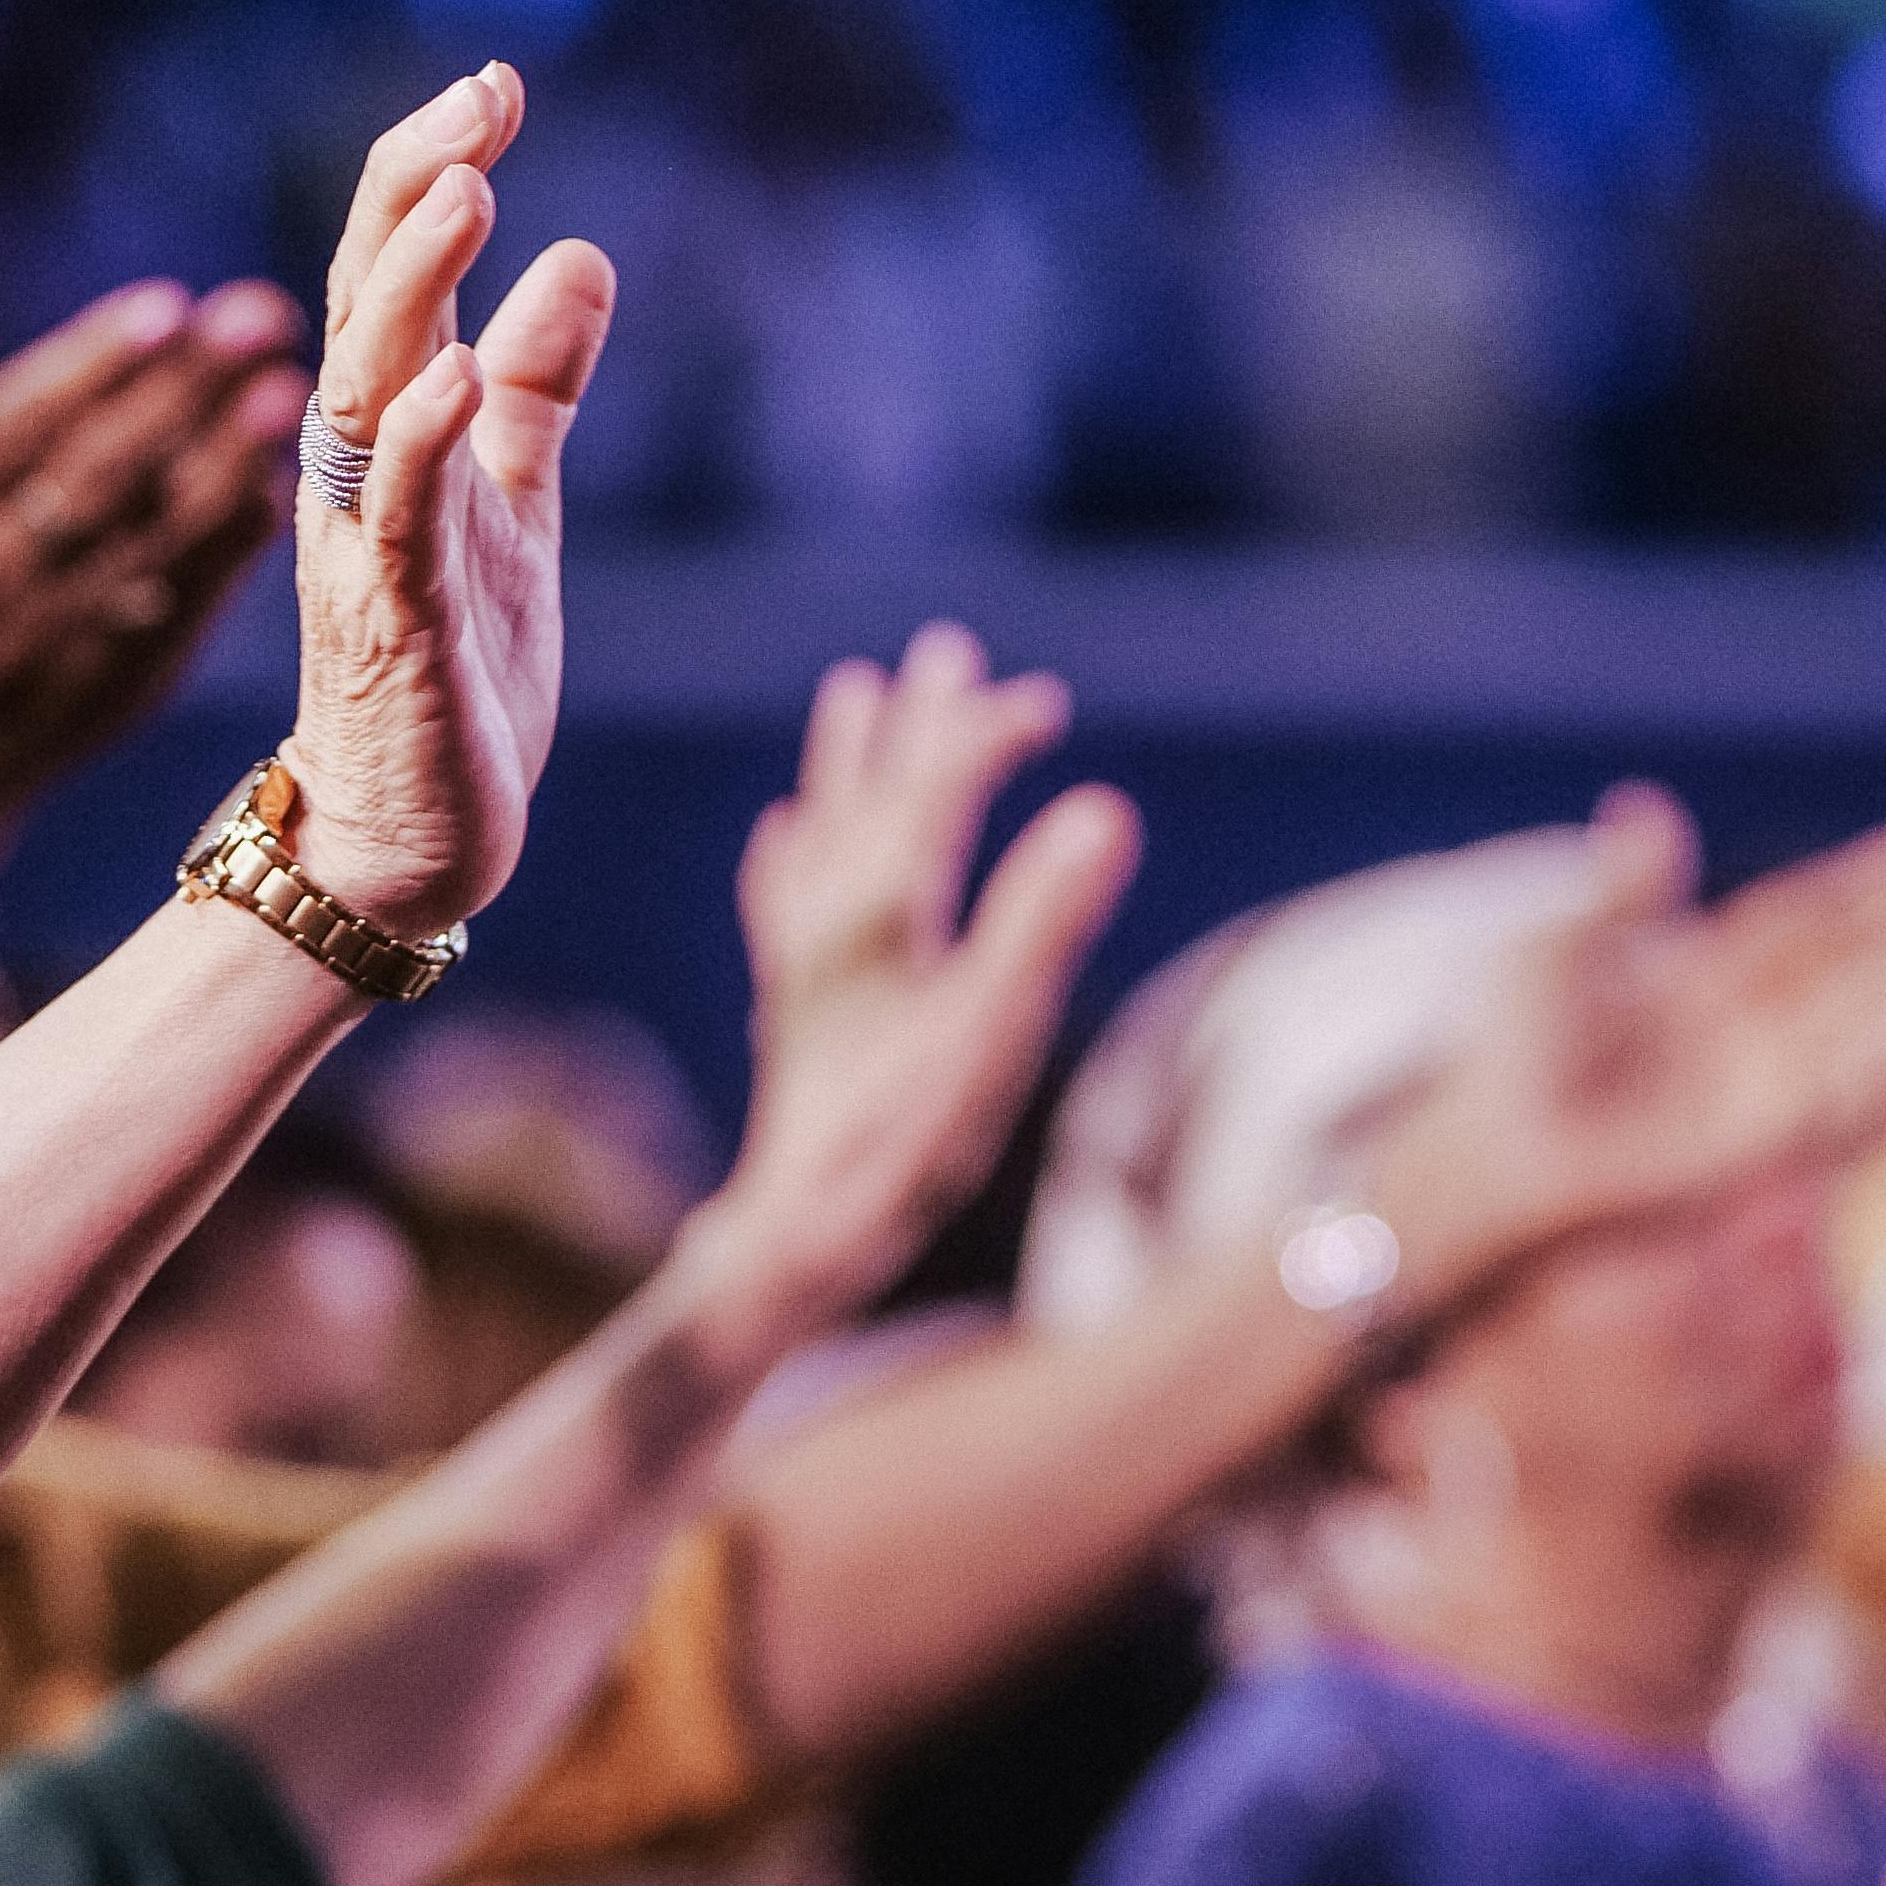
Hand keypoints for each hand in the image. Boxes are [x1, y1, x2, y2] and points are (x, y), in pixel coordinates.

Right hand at [0, 253, 302, 806]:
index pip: (8, 430)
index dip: (87, 369)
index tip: (164, 306)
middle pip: (97, 474)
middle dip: (184, 394)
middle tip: (264, 314)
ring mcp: (60, 635)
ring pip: (154, 539)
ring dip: (226, 462)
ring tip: (290, 391)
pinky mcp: (123, 676)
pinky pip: (188, 601)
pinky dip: (233, 544)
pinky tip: (282, 476)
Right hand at [280, 64, 617, 936]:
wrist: (414, 836)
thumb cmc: (457, 667)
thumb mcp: (513, 500)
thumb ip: (538, 386)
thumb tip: (581, 258)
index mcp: (384, 433)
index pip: (392, 272)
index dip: (434, 172)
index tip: (496, 87)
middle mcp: (354, 473)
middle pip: (365, 300)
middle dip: (413, 193)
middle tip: (478, 103)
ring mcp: (368, 547)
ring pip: (366, 391)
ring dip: (413, 289)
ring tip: (467, 192)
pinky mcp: (398, 629)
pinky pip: (398, 523)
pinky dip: (420, 444)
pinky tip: (455, 379)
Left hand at [706, 623, 1140, 1323]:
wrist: (799, 1234)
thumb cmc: (903, 1139)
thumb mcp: (995, 1027)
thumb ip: (1045, 917)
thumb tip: (1104, 808)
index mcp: (882, 912)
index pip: (936, 790)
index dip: (985, 735)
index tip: (1045, 704)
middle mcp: (831, 920)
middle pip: (875, 793)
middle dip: (915, 723)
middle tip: (945, 651)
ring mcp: (805, 962)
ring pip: (824, 829)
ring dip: (847, 762)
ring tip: (850, 696)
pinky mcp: (793, 1007)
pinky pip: (784, 901)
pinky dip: (791, 853)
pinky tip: (781, 837)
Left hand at [1365, 799, 1885, 1310]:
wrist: (1493, 1152)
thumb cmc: (1512, 1053)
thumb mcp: (1558, 951)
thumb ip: (1617, 890)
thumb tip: (1643, 804)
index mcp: (1712, 973)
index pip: (1817, 916)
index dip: (1883, 879)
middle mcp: (1756, 1026)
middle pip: (1867, 961)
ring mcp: (1767, 1082)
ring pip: (1875, 1019)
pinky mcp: (1764, 1139)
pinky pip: (1849, 1089)